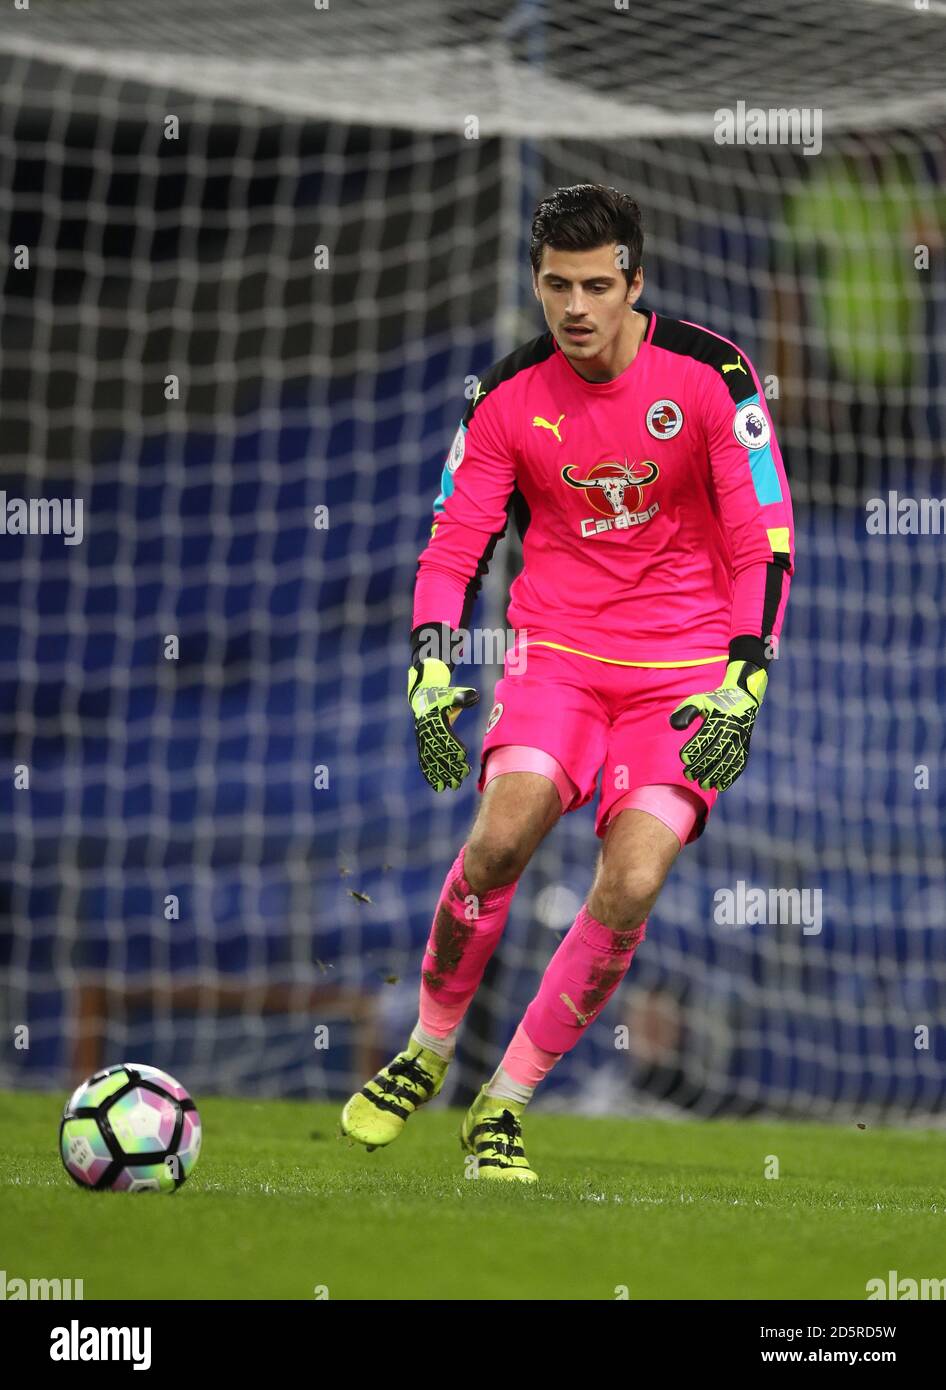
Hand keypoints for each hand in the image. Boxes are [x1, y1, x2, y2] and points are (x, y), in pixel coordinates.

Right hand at [407, 658, 479, 790]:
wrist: (423, 698)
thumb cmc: (442, 696)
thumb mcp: (452, 694)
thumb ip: (462, 696)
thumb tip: (473, 695)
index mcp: (434, 719)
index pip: (445, 735)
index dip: (453, 745)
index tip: (463, 755)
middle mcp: (426, 732)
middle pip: (438, 752)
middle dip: (449, 766)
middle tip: (460, 779)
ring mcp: (423, 740)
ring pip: (431, 761)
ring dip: (441, 774)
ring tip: (451, 787)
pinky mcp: (422, 747)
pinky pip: (425, 762)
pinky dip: (430, 775)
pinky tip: (437, 786)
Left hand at [669, 660, 767, 791]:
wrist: (743, 698)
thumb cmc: (714, 701)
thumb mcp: (699, 700)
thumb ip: (685, 711)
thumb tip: (676, 727)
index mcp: (719, 718)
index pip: (705, 736)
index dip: (694, 748)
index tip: (683, 759)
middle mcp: (731, 730)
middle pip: (716, 751)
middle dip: (702, 766)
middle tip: (688, 775)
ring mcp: (740, 740)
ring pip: (728, 761)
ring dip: (715, 775)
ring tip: (703, 785)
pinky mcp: (745, 747)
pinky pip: (739, 764)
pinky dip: (730, 776)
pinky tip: (720, 786)